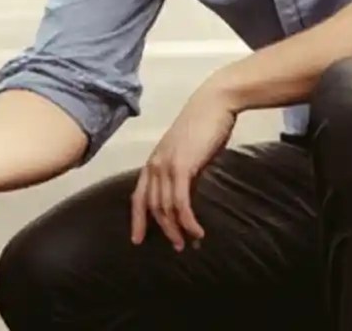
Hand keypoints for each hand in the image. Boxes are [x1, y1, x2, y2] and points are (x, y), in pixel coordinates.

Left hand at [131, 86, 237, 250]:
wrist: (214, 104)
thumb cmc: (205, 126)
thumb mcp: (190, 154)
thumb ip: (185, 175)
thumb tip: (187, 198)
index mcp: (154, 161)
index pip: (139, 196)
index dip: (137, 219)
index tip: (137, 239)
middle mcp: (154, 165)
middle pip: (152, 206)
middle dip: (163, 229)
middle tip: (177, 246)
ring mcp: (166, 166)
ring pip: (165, 207)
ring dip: (177, 229)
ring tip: (188, 243)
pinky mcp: (181, 167)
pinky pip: (180, 202)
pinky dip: (187, 220)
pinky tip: (197, 230)